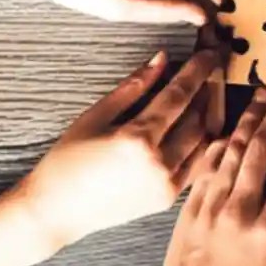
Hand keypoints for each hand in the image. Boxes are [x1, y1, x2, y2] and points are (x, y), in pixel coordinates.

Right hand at [10, 49, 221, 249]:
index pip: (179, 95)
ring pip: (204, 142)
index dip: (197, 71)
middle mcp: (158, 164)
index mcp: (137, 139)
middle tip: (206, 73)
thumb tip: (161, 60)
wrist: (56, 211)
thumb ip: (132, 88)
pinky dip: (202, 144)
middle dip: (205, 92)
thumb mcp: (95, 117)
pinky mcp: (168, 199)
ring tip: (201, 99)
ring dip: (206, 118)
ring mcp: (166, 185)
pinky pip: (198, 166)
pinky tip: (196, 129)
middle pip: (198, 118)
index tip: (209, 54)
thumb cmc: (67, 161)